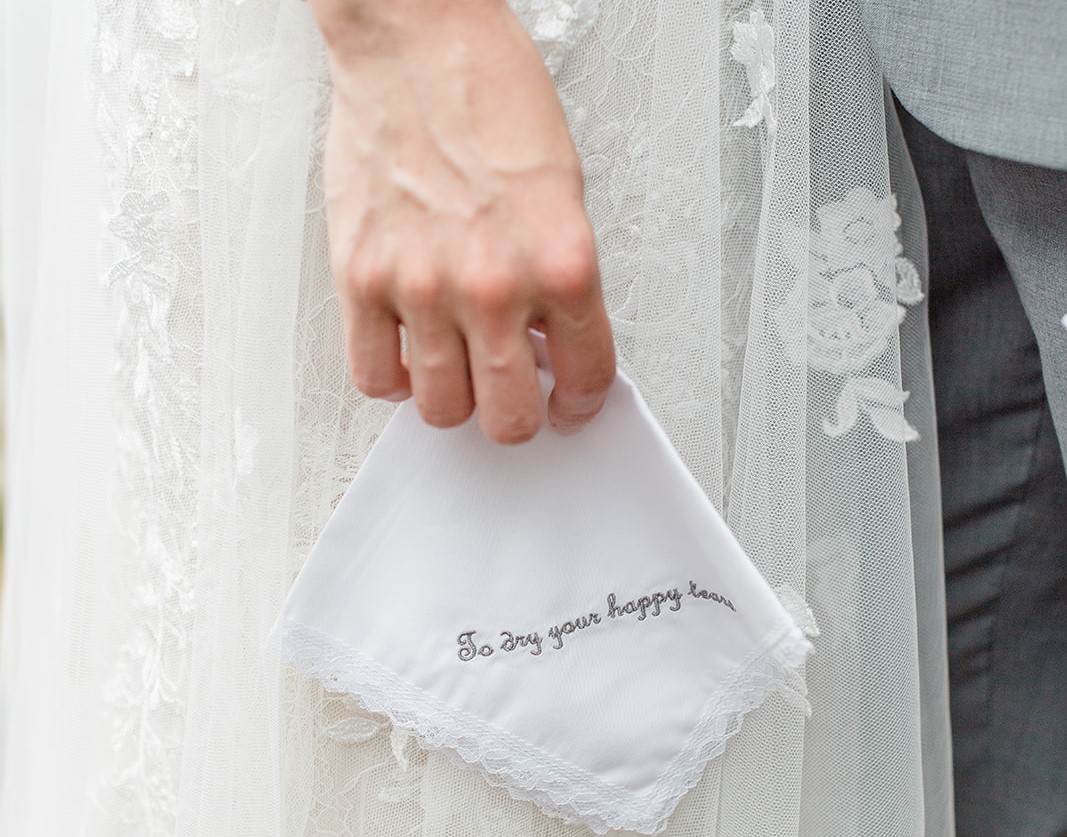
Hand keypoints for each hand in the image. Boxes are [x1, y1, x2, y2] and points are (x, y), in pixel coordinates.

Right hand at [313, 0, 615, 442]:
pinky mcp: (361, 279)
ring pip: (442, 410)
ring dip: (455, 398)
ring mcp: (423, 288)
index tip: (567, 404)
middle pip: (509, 420)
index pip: (586, 379)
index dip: (579, 402)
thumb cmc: (490, 99)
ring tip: (456, 365)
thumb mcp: (562, 195)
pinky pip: (374, 377)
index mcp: (562, 262)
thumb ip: (557, 283)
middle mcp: (494, 285)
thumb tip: (545, 345)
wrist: (415, 42)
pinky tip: (408, 351)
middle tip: (509, 394)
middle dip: (515, 417)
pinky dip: (393, 378)